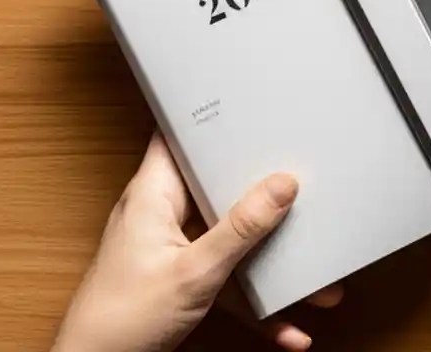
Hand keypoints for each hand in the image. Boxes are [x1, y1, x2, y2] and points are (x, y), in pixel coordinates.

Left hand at [53, 133, 341, 351]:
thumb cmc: (120, 320)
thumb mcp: (195, 271)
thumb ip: (241, 227)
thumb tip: (280, 184)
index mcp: (153, 193)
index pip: (178, 133)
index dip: (212, 115)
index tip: (253, 105)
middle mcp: (161, 213)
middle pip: (217, 183)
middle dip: (261, 192)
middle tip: (301, 181)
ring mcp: (171, 246)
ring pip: (229, 237)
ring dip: (268, 258)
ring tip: (309, 273)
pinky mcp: (180, 277)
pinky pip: (227, 278)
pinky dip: (255, 299)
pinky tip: (286, 325)